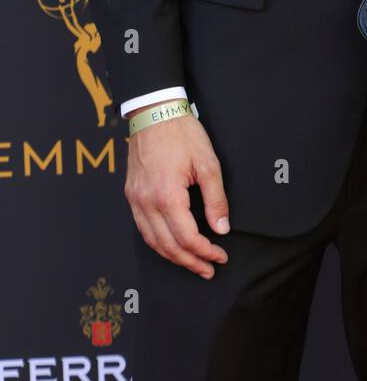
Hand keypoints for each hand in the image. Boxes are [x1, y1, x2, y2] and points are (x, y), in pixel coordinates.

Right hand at [124, 109, 230, 277]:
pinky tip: (171, 245)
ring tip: (192, 263)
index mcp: (167, 196)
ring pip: (152, 241)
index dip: (205, 252)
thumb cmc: (182, 133)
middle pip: (168, 246)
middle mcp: (146, 203)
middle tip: (208, 269)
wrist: (154, 111)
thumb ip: (216, 199)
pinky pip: (143, 228)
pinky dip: (158, 242)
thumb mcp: (208, 163)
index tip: (220, 257)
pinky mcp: (131, 195)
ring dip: (173, 257)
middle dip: (190, 262)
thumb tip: (221, 229)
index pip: (187, 238)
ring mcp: (135, 200)